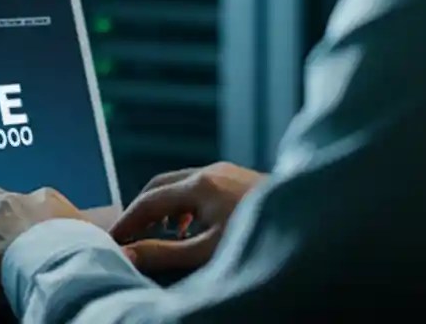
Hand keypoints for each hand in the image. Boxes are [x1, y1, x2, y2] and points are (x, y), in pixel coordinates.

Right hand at [109, 162, 264, 272]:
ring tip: (157, 237)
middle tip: (129, 236)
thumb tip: (128, 254)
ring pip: (183, 185)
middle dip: (142, 210)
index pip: (149, 200)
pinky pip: (202, 187)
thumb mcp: (207, 252)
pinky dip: (186, 206)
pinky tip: (191, 229)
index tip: (112, 240)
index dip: (127, 221)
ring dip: (165, 208)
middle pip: (162, 185)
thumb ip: (164, 253)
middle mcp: (213, 170)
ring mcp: (229, 171)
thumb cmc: (260, 239)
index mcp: (200, 183)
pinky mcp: (242, 179)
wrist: (313, 222)